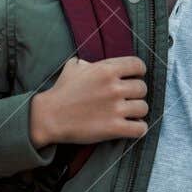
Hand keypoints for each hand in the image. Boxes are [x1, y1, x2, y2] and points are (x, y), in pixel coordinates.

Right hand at [29, 55, 148, 148]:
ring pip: (143, 108)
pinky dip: (138, 128)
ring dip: (137, 111)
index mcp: (106, 70)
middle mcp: (113, 87)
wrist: (48, 117)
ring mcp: (115, 109)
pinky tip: (131, 127)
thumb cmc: (60, 92)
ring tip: (127, 114)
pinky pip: (140, 128)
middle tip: (126, 99)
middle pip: (142, 88)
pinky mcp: (114, 128)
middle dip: (135, 94)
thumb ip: (88, 63)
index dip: (138, 72)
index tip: (133, 78)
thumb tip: (93, 64)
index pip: (138, 65)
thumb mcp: (72, 68)